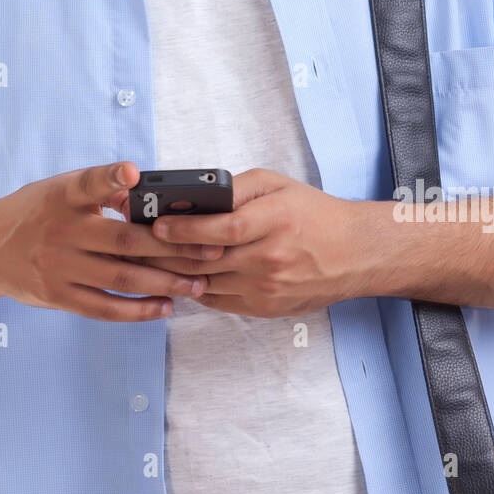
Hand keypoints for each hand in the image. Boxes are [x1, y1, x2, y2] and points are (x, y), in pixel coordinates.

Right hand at [0, 161, 213, 321]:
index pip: (89, 184)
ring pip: (121, 278)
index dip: (110, 178)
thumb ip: (99, 190)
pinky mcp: (58, 296)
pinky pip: (104, 307)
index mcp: (63, 196)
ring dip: (165, 282)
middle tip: (211, 250)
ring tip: (198, 283)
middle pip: (124, 240)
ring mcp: (59, 267)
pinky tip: (165, 306)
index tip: (132, 172)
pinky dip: (138, 309)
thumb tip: (145, 189)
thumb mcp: (60, 190)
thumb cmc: (37, 212)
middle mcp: (61, 231)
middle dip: (173, 247)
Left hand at [131, 169, 361, 317]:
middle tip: (139, 243)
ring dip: (177, 272)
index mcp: (273, 222)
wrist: (354, 253)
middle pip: (207, 260)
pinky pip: (219, 300)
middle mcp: (269, 258)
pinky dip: (197, 288)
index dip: (184, 229)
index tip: (157, 225)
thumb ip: (236, 188)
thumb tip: (195, 196)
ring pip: (207, 283)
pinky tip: (182, 275)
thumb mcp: (276, 185)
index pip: (220, 229)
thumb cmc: (313, 214)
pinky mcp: (265, 308)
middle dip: (168, 251)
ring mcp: (267, 288)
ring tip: (151, 259)